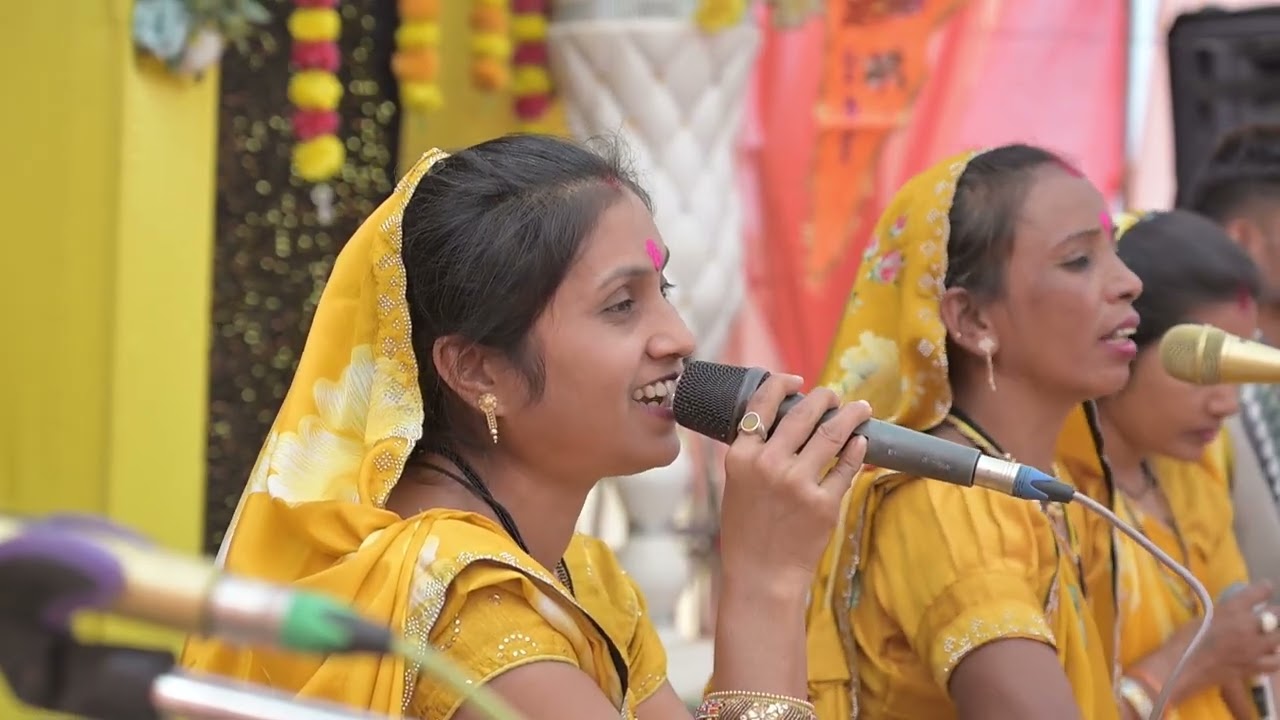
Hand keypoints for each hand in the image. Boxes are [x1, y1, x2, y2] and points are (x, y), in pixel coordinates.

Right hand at [717, 373, 870, 588]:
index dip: (781, 384)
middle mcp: (768, 465)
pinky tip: (860, 443)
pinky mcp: (824, 503)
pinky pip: (847, 467)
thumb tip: (784, 423)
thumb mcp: (737, 485)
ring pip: (832, 434)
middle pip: (803, 413)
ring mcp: (798, 484)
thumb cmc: (747, 531)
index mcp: (740, 457)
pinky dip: (856, 451)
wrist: (762, 575)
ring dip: (850, 415)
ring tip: (860, 408)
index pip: (762, 404)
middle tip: (834, 395)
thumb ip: (755, 453)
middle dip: (824, 397)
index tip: (796, 379)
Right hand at [1180, 582, 1279, 688]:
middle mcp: (1249, 626)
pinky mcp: (1253, 667)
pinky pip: (1274, 661)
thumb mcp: (1203, 617)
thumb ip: (1224, 613)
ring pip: (1279, 638)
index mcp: (1233, 609)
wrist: (1180, 668)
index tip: (1265, 588)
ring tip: (1270, 634)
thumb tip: (1233, 612)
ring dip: (1276, 634)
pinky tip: (1266, 654)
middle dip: (1273, 613)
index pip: (1261, 592)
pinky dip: (1274, 656)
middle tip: (1267, 614)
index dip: (1264, 589)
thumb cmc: (1183, 639)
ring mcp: (1254, 649)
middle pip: (1276, 615)